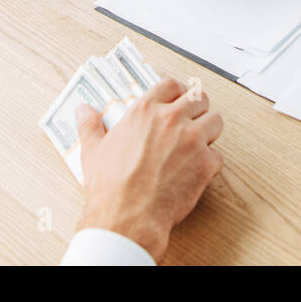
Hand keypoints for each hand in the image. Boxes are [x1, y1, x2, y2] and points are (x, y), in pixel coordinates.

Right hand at [75, 77, 223, 262]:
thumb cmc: (111, 187)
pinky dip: (210, 162)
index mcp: (145, 111)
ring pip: (215, 120)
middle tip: (192, 120)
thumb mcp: (93, 150)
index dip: (177, 90)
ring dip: (209, 130)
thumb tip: (83, 110)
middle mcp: (171, 120)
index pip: (171, 84)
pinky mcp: (206, 164)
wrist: (127, 217)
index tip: (177, 98)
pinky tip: (197, 169)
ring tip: (199, 142)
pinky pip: (217, 155)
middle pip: (199, 98)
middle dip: (197, 108)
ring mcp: (192, 140)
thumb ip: (90, 126)